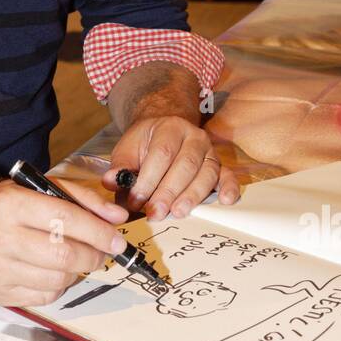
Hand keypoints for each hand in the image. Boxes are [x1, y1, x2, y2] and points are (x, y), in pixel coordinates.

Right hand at [0, 178, 127, 307]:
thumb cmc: (1, 206)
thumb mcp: (37, 190)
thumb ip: (80, 199)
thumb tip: (117, 217)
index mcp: (11, 205)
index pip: (65, 219)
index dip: (98, 232)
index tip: (118, 240)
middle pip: (63, 255)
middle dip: (93, 256)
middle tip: (101, 253)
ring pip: (57, 280)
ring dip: (75, 272)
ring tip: (72, 259)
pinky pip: (44, 298)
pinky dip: (57, 286)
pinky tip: (50, 271)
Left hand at [102, 116, 238, 218]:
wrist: (167, 129)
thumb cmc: (146, 144)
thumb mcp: (128, 148)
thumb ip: (120, 166)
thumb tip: (111, 182)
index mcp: (170, 127)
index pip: (161, 154)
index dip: (148, 179)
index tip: (136, 200)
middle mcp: (194, 137)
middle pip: (184, 165)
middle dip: (168, 192)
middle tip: (155, 213)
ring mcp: (209, 151)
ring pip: (206, 173)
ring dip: (192, 196)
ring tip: (178, 213)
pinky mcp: (220, 165)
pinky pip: (228, 175)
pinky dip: (229, 188)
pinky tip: (225, 201)